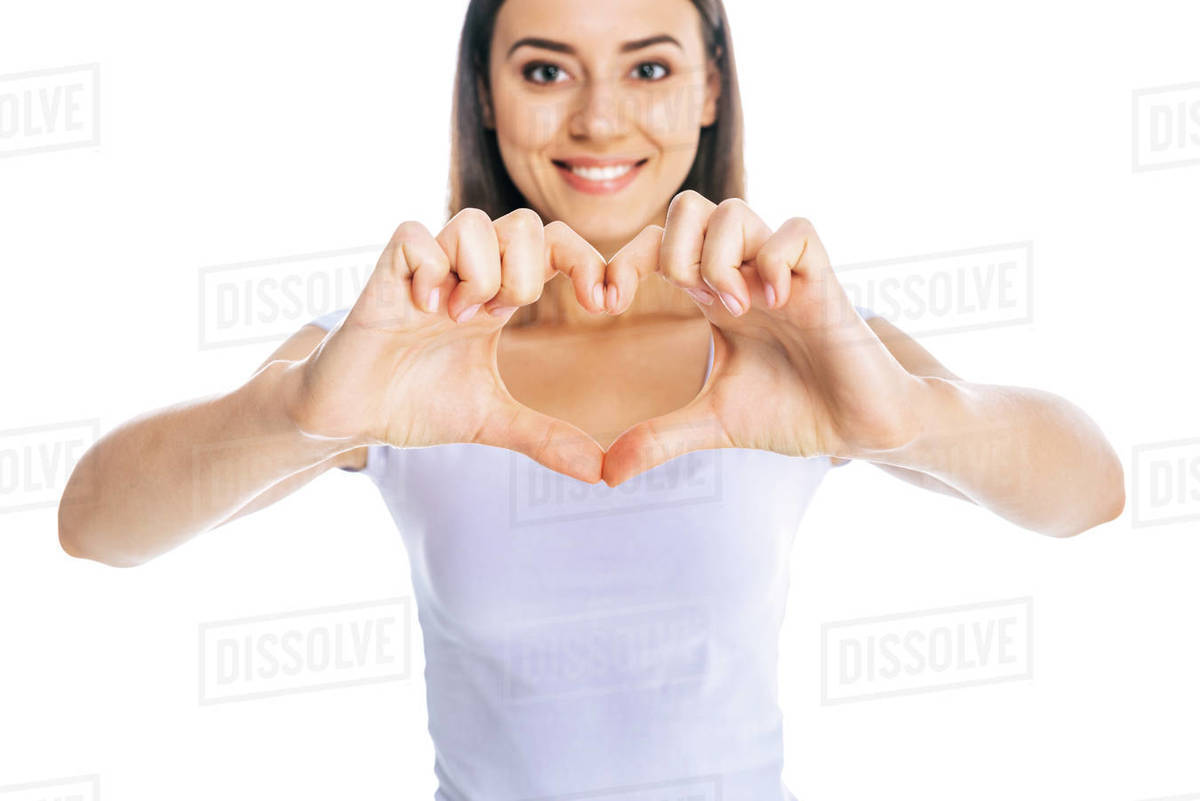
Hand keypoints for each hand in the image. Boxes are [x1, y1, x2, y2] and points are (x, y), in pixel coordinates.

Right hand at [285, 208, 609, 482]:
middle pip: (526, 223)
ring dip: (479, 274)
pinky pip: (417, 236)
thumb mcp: (491, 422)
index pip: (557, 247)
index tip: (606, 304)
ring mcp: (428, 267)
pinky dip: (430, 272)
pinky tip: (422, 310)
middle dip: (528, 272)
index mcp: (500, 296)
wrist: (349, 415)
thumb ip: (544, 438)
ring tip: (454, 318)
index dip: (589, 261)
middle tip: (502, 316)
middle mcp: (468, 272)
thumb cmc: (415, 404)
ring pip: (475, 220)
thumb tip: (601, 473)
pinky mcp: (386, 272)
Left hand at [601, 191, 926, 485]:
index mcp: (710, 296)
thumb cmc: (792, 412)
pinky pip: (796, 230)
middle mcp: (742, 273)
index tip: (607, 304)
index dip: (623, 259)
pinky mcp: (824, 279)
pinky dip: (775, 261)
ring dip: (719, 257)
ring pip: (735, 209)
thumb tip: (608, 474)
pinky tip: (777, 305)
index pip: (655, 243)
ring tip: (735, 311)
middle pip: (689, 206)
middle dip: (671, 247)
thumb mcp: (713, 424)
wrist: (858, 426)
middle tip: (685, 300)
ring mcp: (782, 272)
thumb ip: (660, 438)